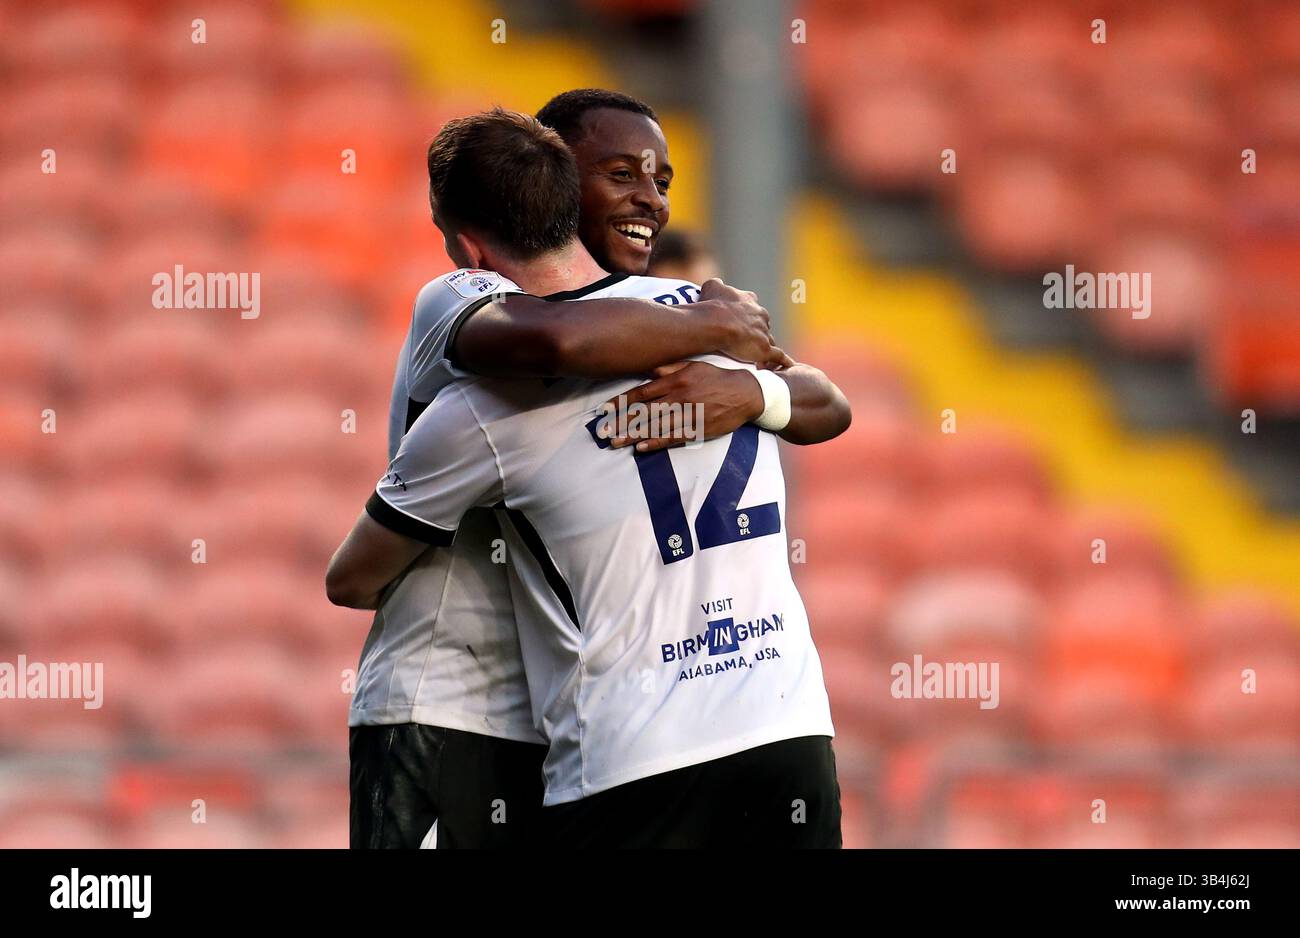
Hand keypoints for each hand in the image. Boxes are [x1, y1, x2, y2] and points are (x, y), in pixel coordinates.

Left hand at [599, 361, 764, 452]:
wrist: (745, 393)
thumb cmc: (716, 377)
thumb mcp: (693, 365)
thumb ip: (669, 368)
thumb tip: (649, 370)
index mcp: (675, 380)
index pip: (641, 392)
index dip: (621, 402)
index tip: (604, 410)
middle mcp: (679, 397)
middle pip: (644, 412)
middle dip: (620, 422)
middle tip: (602, 431)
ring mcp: (688, 414)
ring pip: (655, 426)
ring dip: (633, 435)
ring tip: (615, 442)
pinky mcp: (698, 429)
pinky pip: (673, 437)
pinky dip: (656, 442)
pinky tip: (641, 447)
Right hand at [698, 278, 786, 368]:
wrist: (717, 322)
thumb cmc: (713, 305)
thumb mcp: (712, 287)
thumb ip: (716, 284)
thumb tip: (717, 284)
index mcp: (750, 301)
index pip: (753, 307)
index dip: (748, 315)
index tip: (741, 321)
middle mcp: (761, 315)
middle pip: (763, 324)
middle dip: (757, 331)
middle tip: (747, 341)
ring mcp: (764, 332)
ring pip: (769, 340)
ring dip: (765, 347)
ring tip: (759, 357)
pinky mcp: (765, 349)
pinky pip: (778, 356)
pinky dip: (782, 360)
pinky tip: (785, 365)